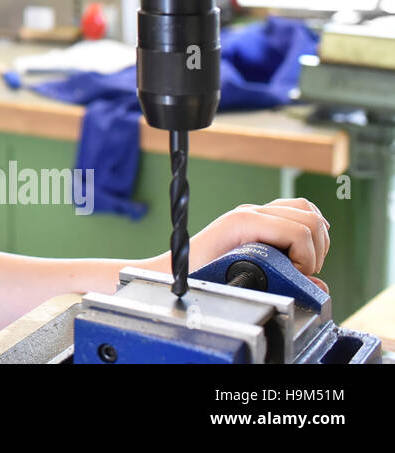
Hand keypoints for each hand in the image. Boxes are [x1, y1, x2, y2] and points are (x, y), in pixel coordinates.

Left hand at [153, 198, 330, 292]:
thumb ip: (278, 286)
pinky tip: (306, 247)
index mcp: (243, 222)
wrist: (178, 269)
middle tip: (302, 272)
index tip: (296, 277)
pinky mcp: (260, 217)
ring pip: (306, 209)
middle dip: (315, 250)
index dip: (306, 259)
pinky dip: (310, 227)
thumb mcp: (237, 283)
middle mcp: (251, 211)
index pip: (298, 231)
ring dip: (316, 239)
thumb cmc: (200, 276)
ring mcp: (256, 211)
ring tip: (304, 263)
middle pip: (309, 218)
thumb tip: (318, 287)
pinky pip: (296, 210)